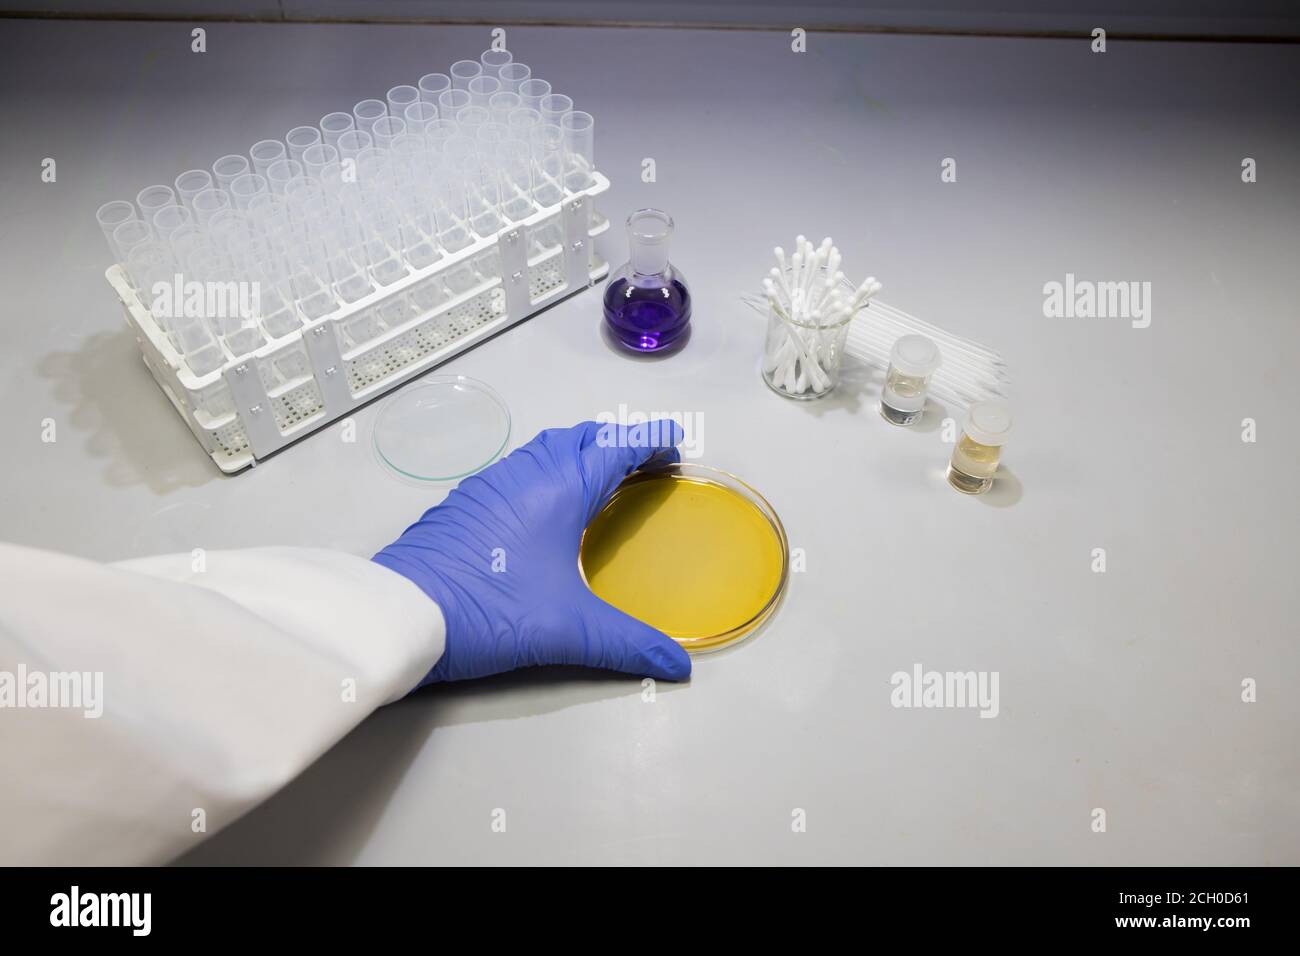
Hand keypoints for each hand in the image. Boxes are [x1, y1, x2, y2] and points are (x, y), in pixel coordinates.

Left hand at [374, 420, 691, 684]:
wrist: (402, 613)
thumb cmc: (488, 612)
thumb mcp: (567, 631)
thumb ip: (627, 644)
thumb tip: (677, 668)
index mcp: (559, 489)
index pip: (616, 447)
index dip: (649, 441)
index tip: (674, 442)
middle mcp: (526, 474)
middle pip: (580, 437)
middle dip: (616, 440)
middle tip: (643, 461)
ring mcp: (490, 485)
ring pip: (544, 449)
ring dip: (578, 451)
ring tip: (600, 476)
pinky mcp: (466, 503)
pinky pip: (518, 468)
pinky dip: (547, 469)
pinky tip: (545, 504)